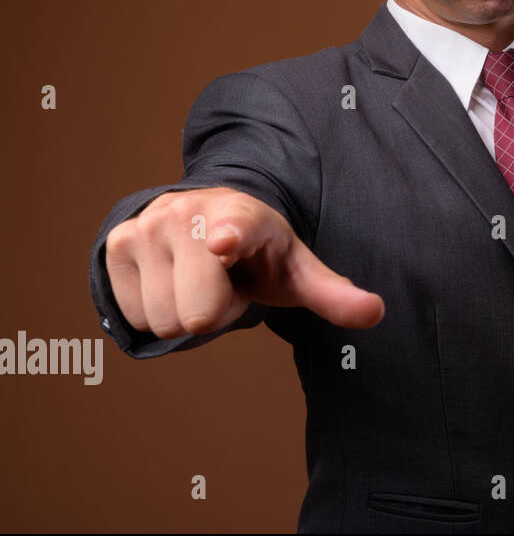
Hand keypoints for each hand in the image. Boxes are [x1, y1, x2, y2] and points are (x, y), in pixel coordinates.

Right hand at [104, 186, 384, 337]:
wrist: (210, 218)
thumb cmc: (260, 252)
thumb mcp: (297, 271)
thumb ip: (334, 294)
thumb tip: (375, 313)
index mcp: (244, 217)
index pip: (235, 228)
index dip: (231, 237)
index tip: (225, 243)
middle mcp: (190, 215)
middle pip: (194, 315)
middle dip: (213, 313)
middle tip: (226, 285)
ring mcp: (148, 227)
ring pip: (162, 320)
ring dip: (183, 311)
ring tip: (201, 281)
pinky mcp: (116, 243)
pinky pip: (132, 314)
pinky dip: (154, 307)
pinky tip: (173, 280)